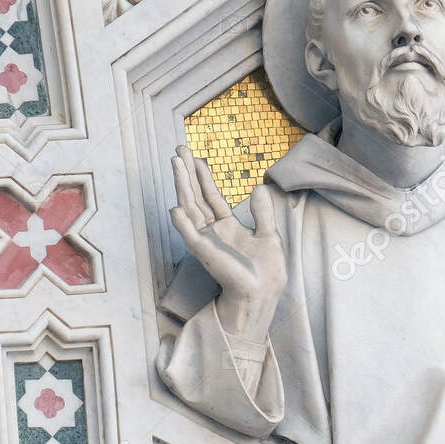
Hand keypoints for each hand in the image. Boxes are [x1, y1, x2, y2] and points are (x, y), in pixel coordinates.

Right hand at [169, 145, 286, 340]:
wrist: (263, 293)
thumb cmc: (266, 272)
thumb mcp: (269, 235)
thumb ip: (262, 213)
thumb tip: (259, 188)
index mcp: (227, 226)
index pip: (211, 196)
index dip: (204, 177)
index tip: (196, 158)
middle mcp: (213, 231)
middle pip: (196, 196)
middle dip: (187, 173)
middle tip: (179, 150)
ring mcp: (206, 240)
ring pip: (190, 207)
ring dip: (182, 185)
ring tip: (176, 162)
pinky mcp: (204, 252)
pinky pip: (190, 234)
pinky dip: (182, 222)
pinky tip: (175, 207)